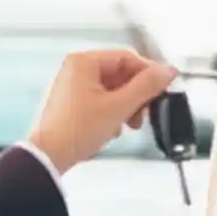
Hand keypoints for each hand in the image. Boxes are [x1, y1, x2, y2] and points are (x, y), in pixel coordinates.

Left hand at [28, 49, 177, 173]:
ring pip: (113, 88)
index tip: (163, 86)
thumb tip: (168, 71)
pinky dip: (113, 111)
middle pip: (121, 74)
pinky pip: (102, 99)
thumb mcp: (119, 106)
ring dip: (127, 105)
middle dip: (136, 94)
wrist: (48, 157)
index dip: (148, 72)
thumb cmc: (76, 130)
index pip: (127, 57)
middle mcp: (76, 69)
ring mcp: (73, 86)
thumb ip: (147, 86)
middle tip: (146, 111)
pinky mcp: (73, 102)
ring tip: (130, 123)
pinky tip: (114, 128)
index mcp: (84, 62)